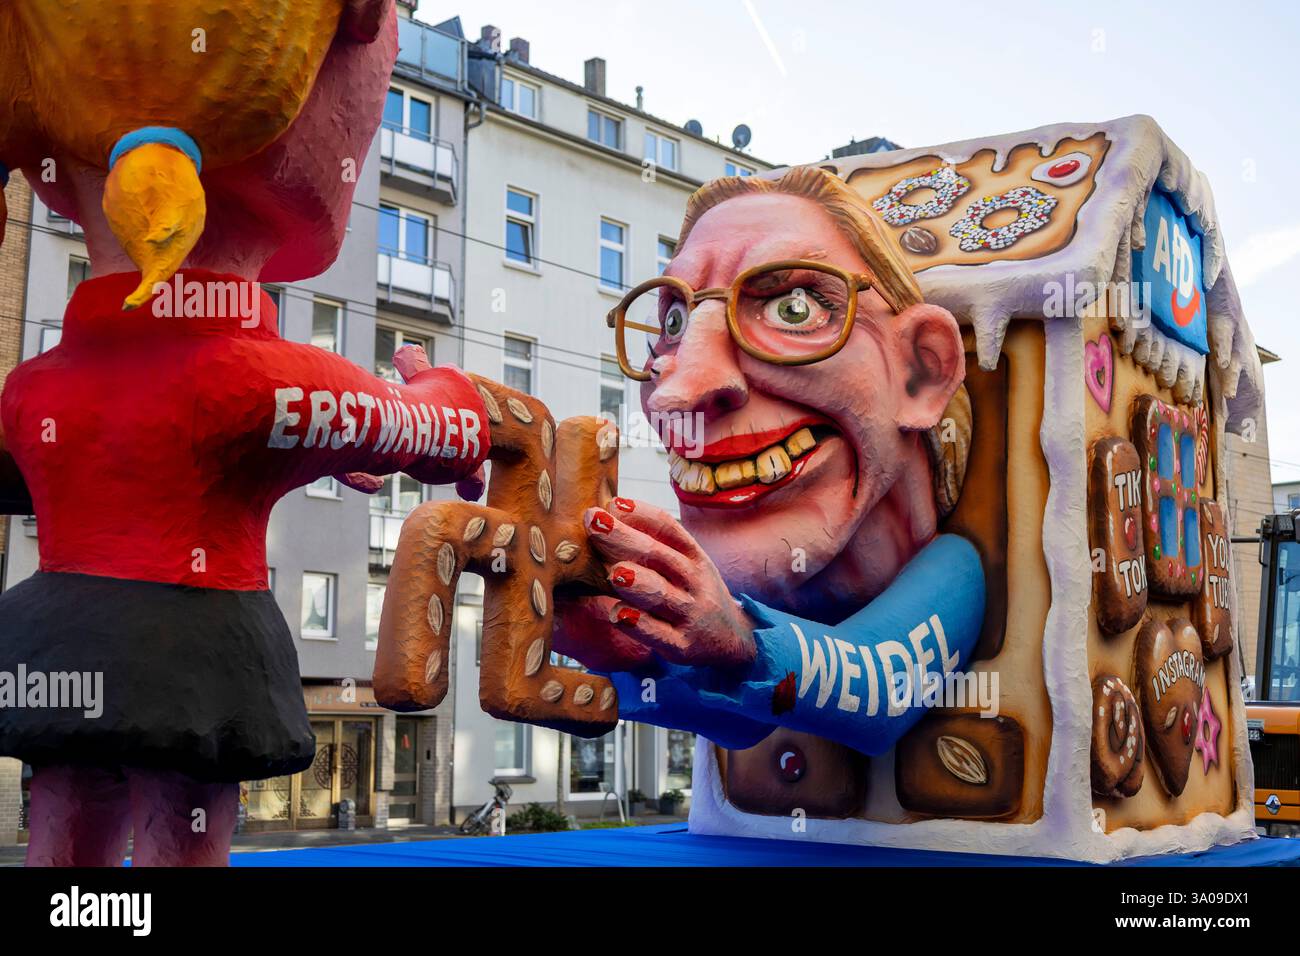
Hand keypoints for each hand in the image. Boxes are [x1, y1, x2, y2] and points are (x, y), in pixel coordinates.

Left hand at [563, 498, 755, 668]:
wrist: (733, 640)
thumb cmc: (695, 594)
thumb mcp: (687, 565)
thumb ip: (656, 544)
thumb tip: (611, 512)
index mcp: (694, 557)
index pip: (669, 529)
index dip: (642, 514)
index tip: (613, 503)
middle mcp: (694, 582)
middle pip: (659, 556)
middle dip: (625, 538)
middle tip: (594, 523)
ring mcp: (690, 615)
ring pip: (661, 595)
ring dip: (637, 581)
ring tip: (614, 572)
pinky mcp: (682, 647)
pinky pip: (659, 635)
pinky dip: (638, 624)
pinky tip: (617, 614)